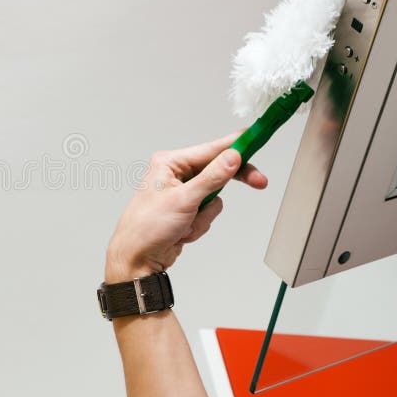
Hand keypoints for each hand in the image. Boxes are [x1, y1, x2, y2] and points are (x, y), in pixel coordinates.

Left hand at [105, 130, 267, 282]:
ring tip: (185, 223)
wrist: (137, 258)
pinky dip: (199, 225)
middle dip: (228, 183)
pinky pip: (208, 212)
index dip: (237, 146)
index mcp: (169, 163)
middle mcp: (175, 174)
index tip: (258, 138)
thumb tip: (233, 157)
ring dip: (204, 215)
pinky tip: (183, 231)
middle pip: (217, 171)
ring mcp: (182, 192)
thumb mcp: (183, 200)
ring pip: (215, 196)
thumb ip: (212, 178)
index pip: (211, 149)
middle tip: (259, 182)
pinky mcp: (187, 210)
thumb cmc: (146, 227)